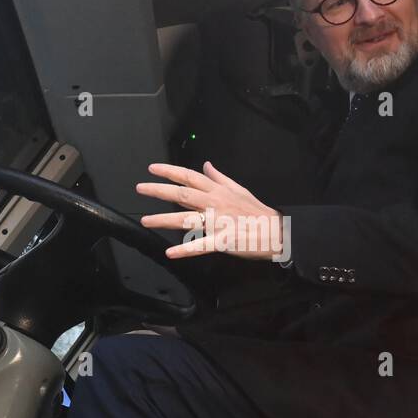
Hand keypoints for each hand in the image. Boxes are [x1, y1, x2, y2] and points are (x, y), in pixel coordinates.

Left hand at [136, 161, 285, 259]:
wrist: (276, 231)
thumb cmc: (258, 212)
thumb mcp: (239, 189)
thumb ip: (219, 178)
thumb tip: (206, 165)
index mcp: (218, 191)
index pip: (190, 176)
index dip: (170, 171)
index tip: (152, 169)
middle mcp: (215, 203)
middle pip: (183, 193)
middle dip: (159, 190)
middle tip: (141, 188)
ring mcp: (218, 222)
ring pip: (187, 219)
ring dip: (164, 219)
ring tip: (146, 220)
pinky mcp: (223, 241)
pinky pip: (201, 245)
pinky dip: (186, 249)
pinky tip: (171, 252)